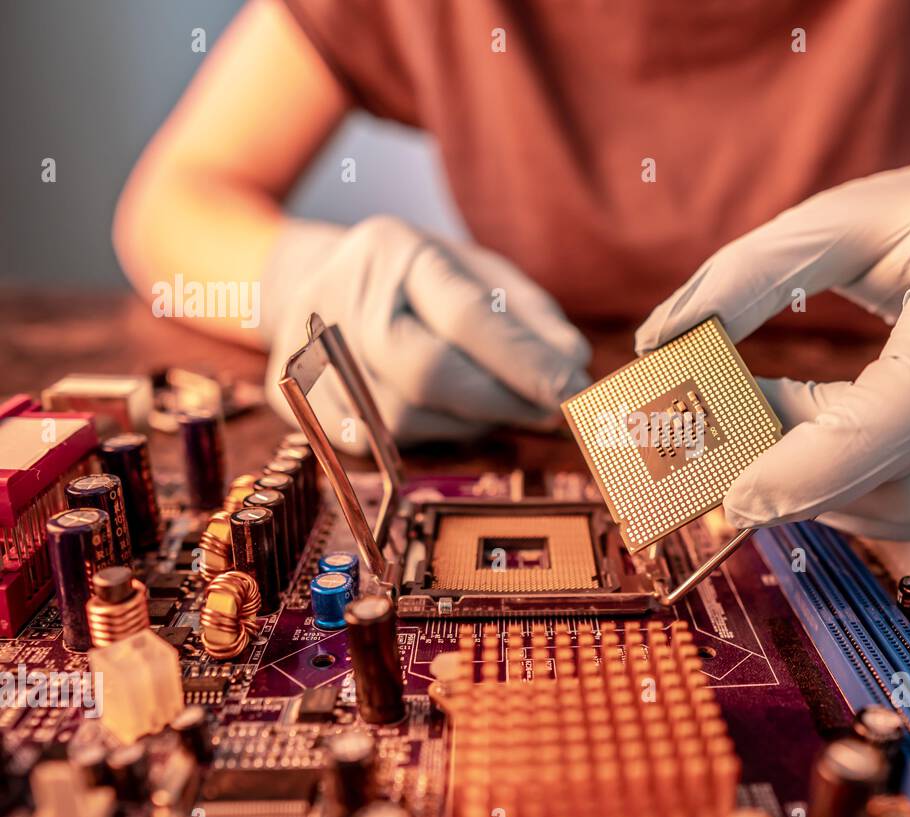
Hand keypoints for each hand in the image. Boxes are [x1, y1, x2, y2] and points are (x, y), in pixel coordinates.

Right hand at [260, 216, 590, 451]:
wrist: (309, 285)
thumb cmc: (415, 280)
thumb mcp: (476, 272)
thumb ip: (528, 316)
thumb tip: (574, 365)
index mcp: (392, 252)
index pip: (465, 315)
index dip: (524, 360)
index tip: (575, 389)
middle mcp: (343, 301)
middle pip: (429, 373)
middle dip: (504, 400)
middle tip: (554, 411)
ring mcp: (312, 356)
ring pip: (411, 417)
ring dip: (475, 421)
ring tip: (503, 401)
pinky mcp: (303, 406)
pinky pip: (387, 441)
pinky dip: (437, 432)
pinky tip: (454, 412)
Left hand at [636, 158, 909, 539]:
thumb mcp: (845, 215)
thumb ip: (750, 272)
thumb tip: (663, 341)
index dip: (826, 459)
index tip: (740, 493)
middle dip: (814, 480)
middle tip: (733, 466)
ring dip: (845, 502)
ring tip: (782, 461)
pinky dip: (888, 507)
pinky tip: (840, 474)